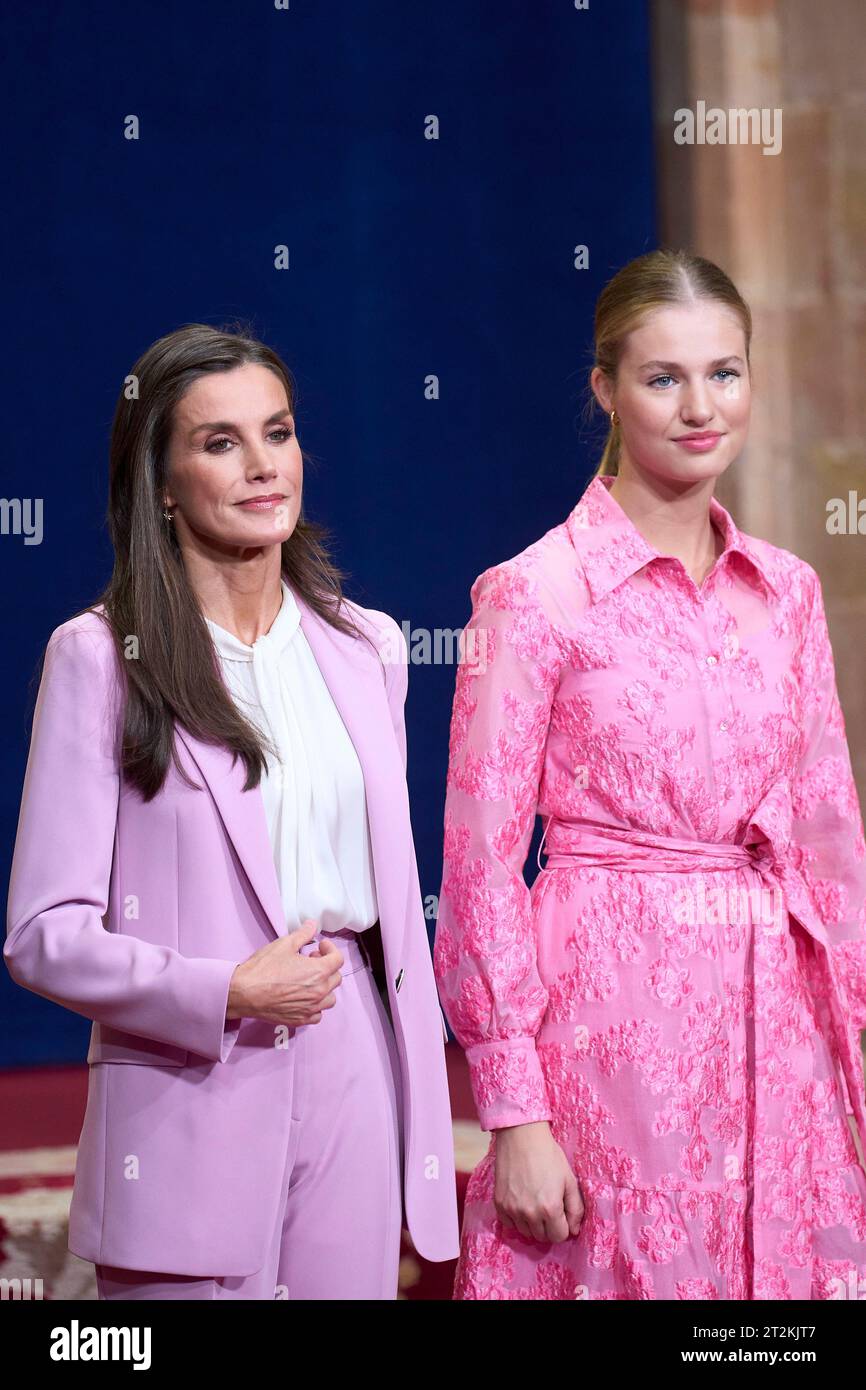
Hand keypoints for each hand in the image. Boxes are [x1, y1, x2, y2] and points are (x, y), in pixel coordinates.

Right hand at [226, 919, 343, 1026]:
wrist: (244, 992)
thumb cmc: (263, 968)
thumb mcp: (284, 944)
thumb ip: (303, 934)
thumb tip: (313, 925)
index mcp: (318, 972)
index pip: (338, 959)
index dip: (330, 949)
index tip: (320, 945)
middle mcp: (319, 992)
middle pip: (336, 978)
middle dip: (327, 966)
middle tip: (311, 959)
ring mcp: (310, 1008)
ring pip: (330, 998)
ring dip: (324, 987)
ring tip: (309, 979)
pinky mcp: (300, 1019)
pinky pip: (317, 1014)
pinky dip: (315, 1006)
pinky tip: (303, 997)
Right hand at [492, 1121, 583, 1242]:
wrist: (521, 1137)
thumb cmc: (548, 1156)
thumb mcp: (569, 1180)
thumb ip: (575, 1208)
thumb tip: (574, 1230)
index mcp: (550, 1208)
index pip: (559, 1236)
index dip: (564, 1226)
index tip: (562, 1214)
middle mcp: (530, 1213)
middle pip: (542, 1237)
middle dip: (549, 1226)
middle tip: (549, 1207)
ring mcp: (512, 1209)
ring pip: (526, 1232)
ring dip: (533, 1224)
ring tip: (535, 1203)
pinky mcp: (499, 1203)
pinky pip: (509, 1224)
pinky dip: (516, 1219)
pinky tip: (522, 1202)